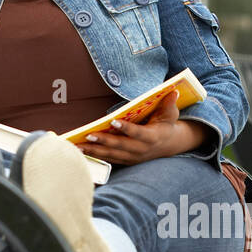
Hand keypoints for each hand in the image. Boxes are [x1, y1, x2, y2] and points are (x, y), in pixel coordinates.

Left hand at [76, 90, 206, 164]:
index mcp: (152, 137)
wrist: (168, 145)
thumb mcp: (171, 114)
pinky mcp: (126, 161)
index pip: (137, 133)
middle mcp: (141, 150)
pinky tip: (81, 151)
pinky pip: (109, 159)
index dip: (126, 128)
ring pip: (111, 154)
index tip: (113, 121)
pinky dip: (95, 155)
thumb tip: (173, 90)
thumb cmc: (166, 125)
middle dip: (104, 141)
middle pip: (120, 146)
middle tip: (88, 135)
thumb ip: (170, 103)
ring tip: (78, 146)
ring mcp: (132, 157)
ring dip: (94, 151)